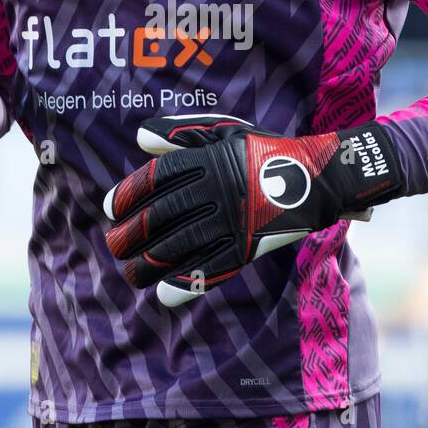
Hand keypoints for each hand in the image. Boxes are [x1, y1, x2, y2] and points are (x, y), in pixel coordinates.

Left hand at [103, 112, 401, 306]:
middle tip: (113, 246)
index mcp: (206, 160)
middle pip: (160, 218)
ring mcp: (231, 221)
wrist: (316, 176)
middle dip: (130, 235)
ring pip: (179, 248)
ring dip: (149, 264)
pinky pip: (211, 269)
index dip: (127, 195)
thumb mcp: (224, 132)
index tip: (110, 209)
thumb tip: (139, 140)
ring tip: (131, 274)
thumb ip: (180, 134)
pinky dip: (185, 284)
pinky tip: (164, 295)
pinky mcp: (248, 247)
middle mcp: (215, 191)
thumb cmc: (263, 150)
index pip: (155, 180)